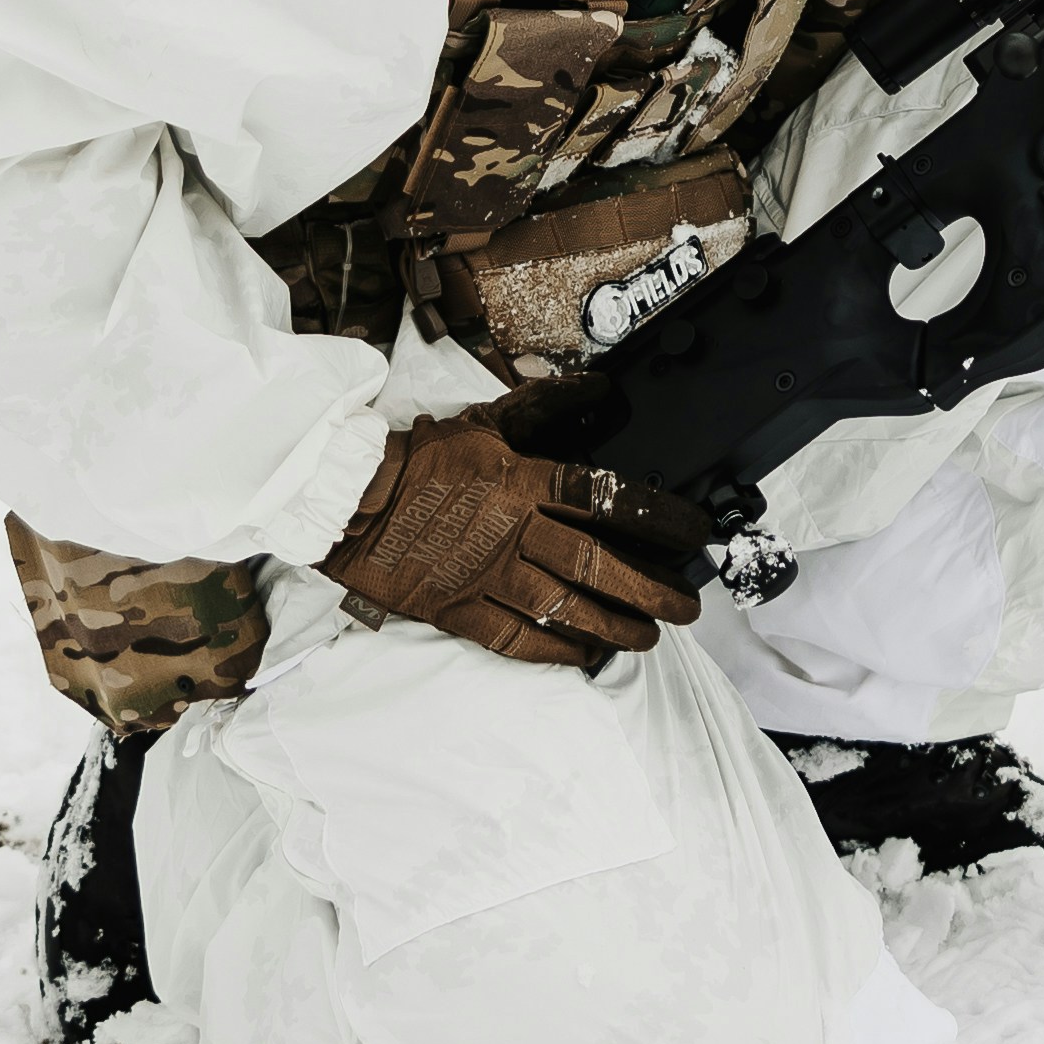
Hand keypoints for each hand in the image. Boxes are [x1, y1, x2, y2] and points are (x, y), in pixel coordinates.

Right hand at [320, 414, 716, 670]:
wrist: (350, 503)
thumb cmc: (420, 461)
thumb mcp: (485, 421)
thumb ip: (545, 407)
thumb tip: (599, 388)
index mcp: (521, 482)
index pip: (604, 496)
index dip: (657, 515)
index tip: (693, 530)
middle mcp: (512, 533)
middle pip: (597, 565)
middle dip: (652, 588)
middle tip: (686, 603)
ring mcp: (487, 577)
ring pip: (566, 609)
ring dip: (617, 626)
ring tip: (650, 634)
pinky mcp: (461, 612)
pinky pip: (520, 639)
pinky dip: (559, 651)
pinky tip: (588, 655)